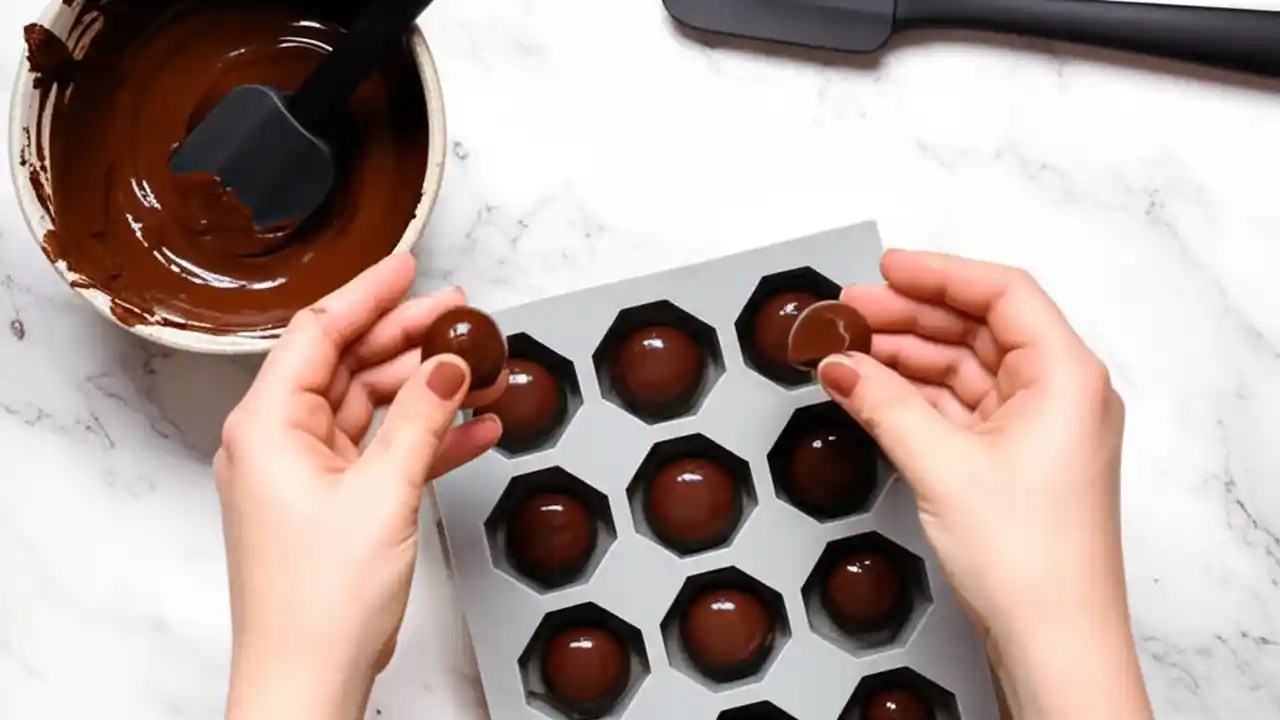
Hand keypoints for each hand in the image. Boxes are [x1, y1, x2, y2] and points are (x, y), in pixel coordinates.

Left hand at [214, 254, 505, 719]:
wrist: (309, 679)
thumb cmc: (318, 603)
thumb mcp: (382, 496)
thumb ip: (421, 422)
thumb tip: (450, 367)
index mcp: (268, 426)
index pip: (319, 333)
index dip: (368, 294)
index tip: (408, 266)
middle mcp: (280, 442)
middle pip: (349, 364)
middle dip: (408, 337)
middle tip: (461, 314)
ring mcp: (306, 473)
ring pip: (372, 406)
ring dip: (427, 390)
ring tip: (482, 369)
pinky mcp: (333, 502)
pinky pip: (383, 451)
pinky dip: (426, 438)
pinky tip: (474, 428)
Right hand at [818, 250, 1151, 719]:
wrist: (1054, 641)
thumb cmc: (1032, 561)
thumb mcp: (942, 465)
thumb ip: (883, 403)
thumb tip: (841, 364)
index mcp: (1067, 376)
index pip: (1003, 293)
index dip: (940, 273)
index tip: (885, 268)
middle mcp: (1060, 394)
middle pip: (980, 328)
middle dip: (910, 317)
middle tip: (848, 311)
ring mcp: (1038, 428)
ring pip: (966, 368)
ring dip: (907, 357)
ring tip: (847, 350)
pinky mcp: (1015, 460)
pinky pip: (961, 407)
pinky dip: (915, 397)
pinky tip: (872, 391)